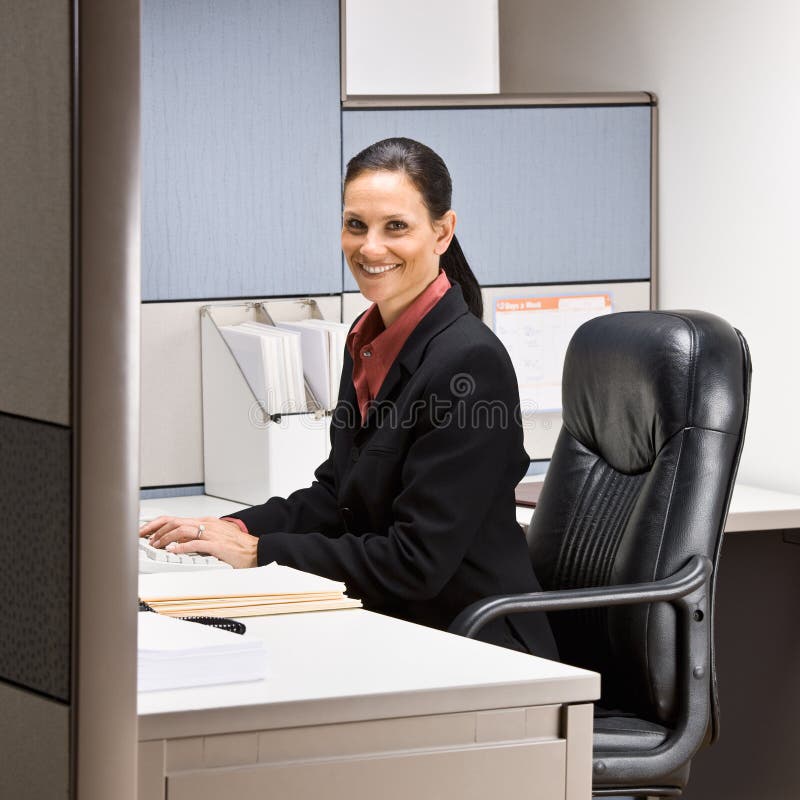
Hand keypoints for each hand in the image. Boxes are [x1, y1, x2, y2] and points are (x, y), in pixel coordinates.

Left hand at [139, 516, 258, 568]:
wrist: (256, 549)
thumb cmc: (238, 545)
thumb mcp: (215, 536)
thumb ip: (198, 537)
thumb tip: (180, 543)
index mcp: (206, 522)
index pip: (176, 519)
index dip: (158, 524)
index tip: (146, 531)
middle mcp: (207, 524)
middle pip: (175, 521)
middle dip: (156, 529)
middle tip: (145, 538)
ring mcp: (212, 534)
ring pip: (182, 530)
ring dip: (166, 538)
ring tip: (157, 545)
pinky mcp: (217, 545)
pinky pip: (196, 544)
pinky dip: (182, 547)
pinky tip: (173, 551)